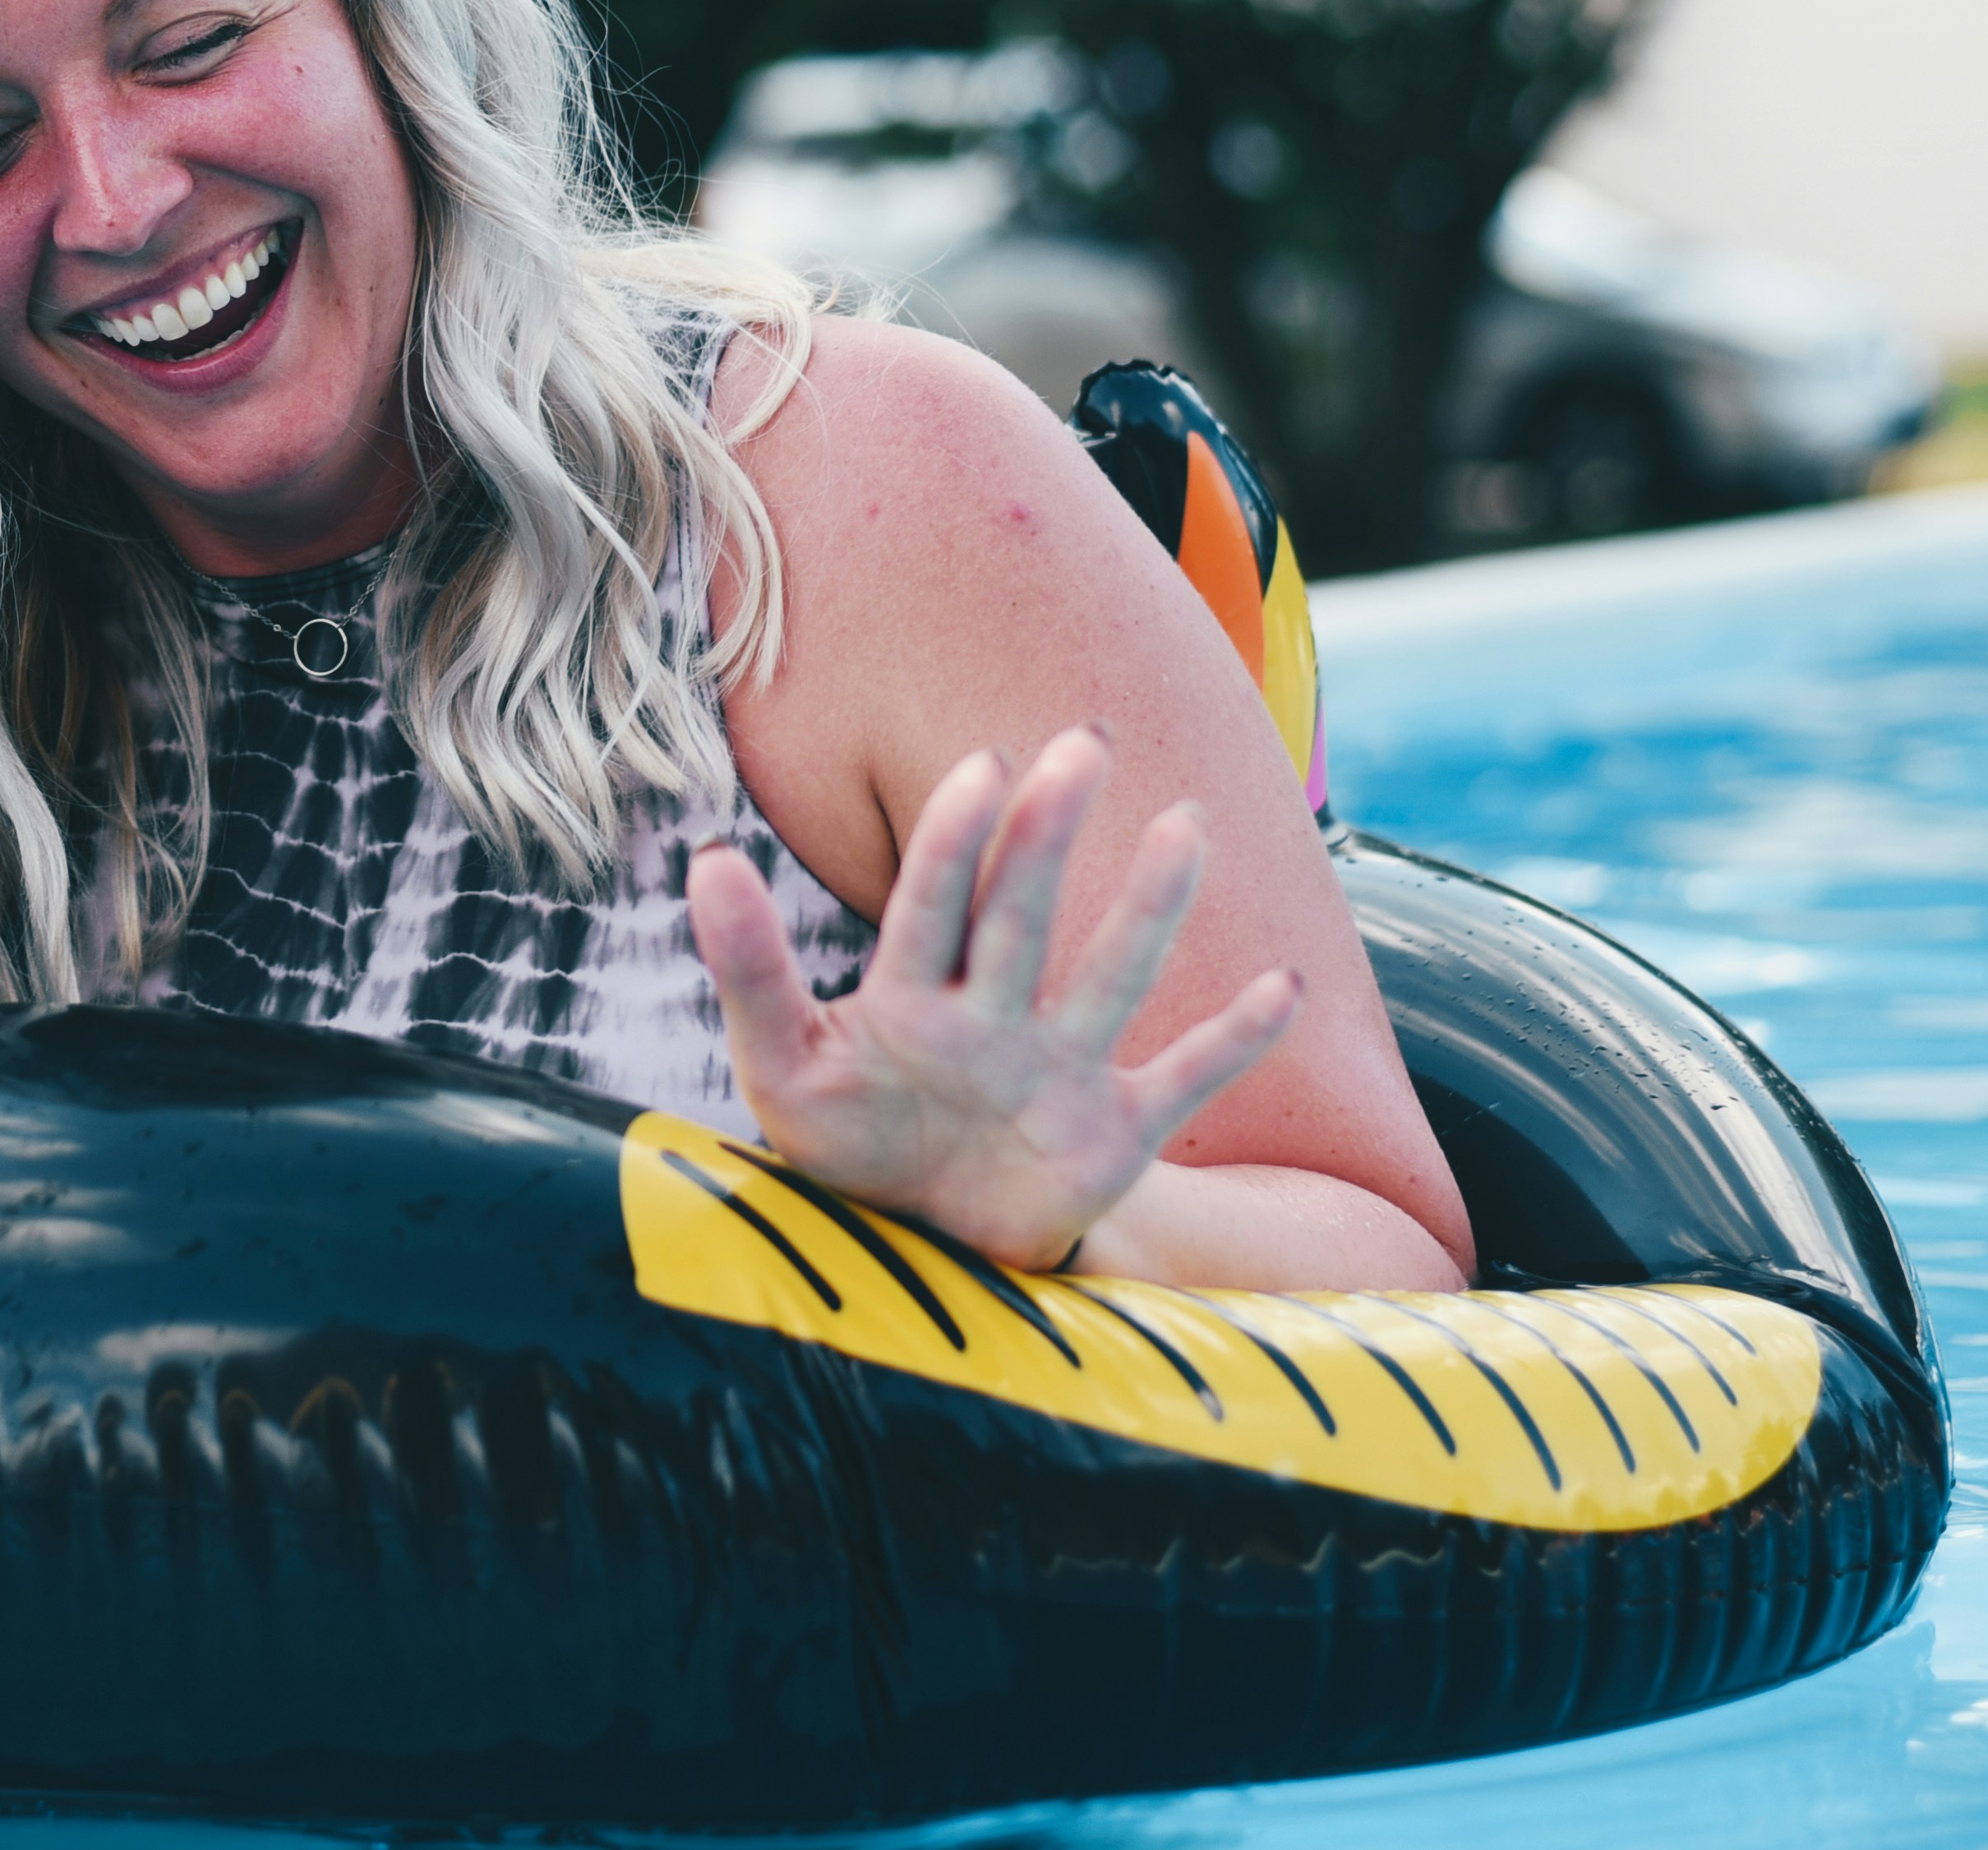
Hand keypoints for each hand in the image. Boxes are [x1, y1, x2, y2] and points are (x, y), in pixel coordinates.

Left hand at [689, 729, 1300, 1273]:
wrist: (923, 1244)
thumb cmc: (852, 1140)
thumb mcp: (782, 1067)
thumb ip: (747, 969)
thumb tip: (705, 858)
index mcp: (913, 994)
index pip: (933, 902)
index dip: (956, 841)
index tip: (983, 767)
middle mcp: (995, 1014)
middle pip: (1023, 914)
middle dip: (1050, 832)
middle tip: (1083, 742)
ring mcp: (1061, 1069)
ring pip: (1112, 975)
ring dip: (1150, 907)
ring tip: (1185, 825)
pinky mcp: (1114, 1133)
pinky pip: (1184, 1080)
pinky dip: (1232, 1043)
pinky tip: (1282, 990)